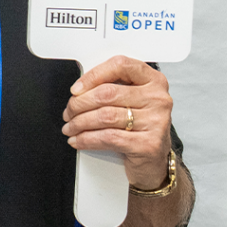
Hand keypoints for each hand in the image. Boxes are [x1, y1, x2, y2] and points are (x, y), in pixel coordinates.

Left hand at [61, 55, 172, 189]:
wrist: (154, 160)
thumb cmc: (139, 125)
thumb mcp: (130, 100)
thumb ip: (111, 87)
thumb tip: (78, 90)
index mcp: (153, 80)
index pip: (120, 66)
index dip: (93, 75)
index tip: (76, 89)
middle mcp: (158, 99)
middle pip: (107, 93)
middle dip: (79, 104)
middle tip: (68, 112)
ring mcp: (156, 122)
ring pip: (104, 116)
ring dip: (79, 123)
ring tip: (70, 127)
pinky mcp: (149, 144)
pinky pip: (108, 137)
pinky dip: (87, 139)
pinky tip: (78, 140)